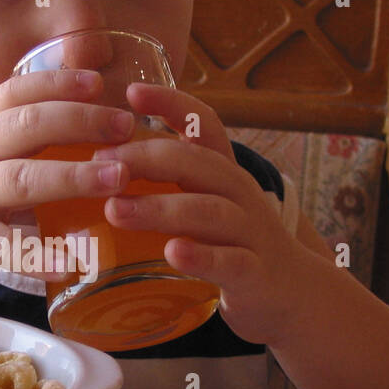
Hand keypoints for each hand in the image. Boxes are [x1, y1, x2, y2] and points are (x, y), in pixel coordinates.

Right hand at [0, 70, 132, 276]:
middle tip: (128, 127)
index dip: (58, 83)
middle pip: (29, 125)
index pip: (16, 93)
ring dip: (75, 177)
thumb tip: (59, 154)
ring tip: (118, 180)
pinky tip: (75, 262)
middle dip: (82, 121)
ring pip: (23, 179)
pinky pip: (5, 246)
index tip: (97, 79)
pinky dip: (43, 255)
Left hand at [93, 83, 308, 344]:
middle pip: (196, 163)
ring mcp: (250, 233)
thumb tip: (98, 168)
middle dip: (145, 159)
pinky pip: (230, 260)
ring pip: (208, 211)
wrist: (290, 297)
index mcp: (223, 172)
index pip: (204, 124)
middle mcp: (239, 194)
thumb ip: (167, 184)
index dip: (172, 104)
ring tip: (116, 210)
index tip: (131, 91)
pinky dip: (202, 256)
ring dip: (160, 208)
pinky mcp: (253, 273)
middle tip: (99, 163)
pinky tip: (174, 252)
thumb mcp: (203, 205)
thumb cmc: (229, 245)